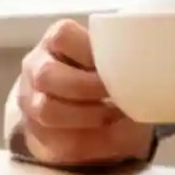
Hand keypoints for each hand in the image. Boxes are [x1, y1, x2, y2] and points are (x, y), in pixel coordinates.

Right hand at [17, 19, 153, 166]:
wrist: (86, 110)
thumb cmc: (105, 78)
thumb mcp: (111, 60)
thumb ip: (119, 58)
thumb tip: (145, 68)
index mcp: (55, 40)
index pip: (62, 36)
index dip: (89, 52)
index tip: (115, 64)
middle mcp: (35, 65)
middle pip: (48, 74)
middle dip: (87, 88)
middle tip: (115, 95)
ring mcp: (30, 98)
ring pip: (46, 109)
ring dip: (86, 115)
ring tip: (113, 115)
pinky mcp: (35, 131)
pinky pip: (55, 138)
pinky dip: (86, 138)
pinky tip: (106, 132)